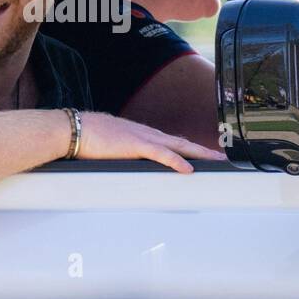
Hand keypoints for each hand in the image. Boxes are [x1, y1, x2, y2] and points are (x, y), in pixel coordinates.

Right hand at [76, 112, 226, 172]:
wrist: (75, 129)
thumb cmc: (89, 138)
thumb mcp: (113, 147)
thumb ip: (125, 154)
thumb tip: (130, 164)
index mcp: (143, 135)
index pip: (173, 142)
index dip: (190, 148)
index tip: (204, 154)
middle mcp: (148, 134)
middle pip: (183, 143)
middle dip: (204, 150)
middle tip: (222, 157)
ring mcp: (143, 138)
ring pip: (179, 146)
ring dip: (199, 154)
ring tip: (216, 161)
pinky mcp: (136, 145)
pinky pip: (162, 155)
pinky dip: (177, 161)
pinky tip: (188, 169)